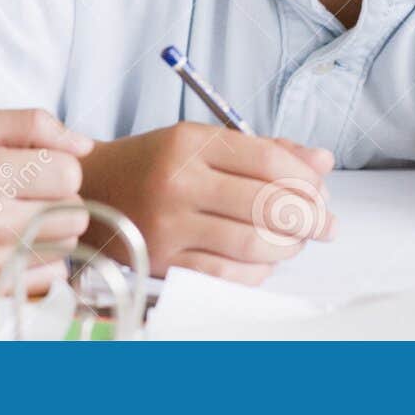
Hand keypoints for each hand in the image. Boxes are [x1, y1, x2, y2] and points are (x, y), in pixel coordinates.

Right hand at [0, 108, 92, 295]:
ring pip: (67, 245)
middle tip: (29, 193)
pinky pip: (51, 276)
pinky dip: (44, 260)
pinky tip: (17, 243)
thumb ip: (36, 124)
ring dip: (54, 230)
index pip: (70, 173)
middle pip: (75, 212)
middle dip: (60, 198)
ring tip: (21, 216)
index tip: (38, 167)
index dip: (61, 166)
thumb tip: (85, 146)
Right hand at [80, 123, 335, 284]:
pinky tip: (266, 260)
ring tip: (298, 241)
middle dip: (308, 217)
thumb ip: (262, 149)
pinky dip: (257, 270)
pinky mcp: (162, 263)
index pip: (267, 160)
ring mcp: (168, 227)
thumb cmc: (153, 163)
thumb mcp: (200, 140)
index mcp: (189, 144)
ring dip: (288, 246)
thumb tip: (322, 161)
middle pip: (264, 203)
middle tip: (324, 222)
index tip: (321, 189)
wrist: (90, 191)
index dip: (305, 178)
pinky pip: (226, 274)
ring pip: (250, 243)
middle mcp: (178, 183)